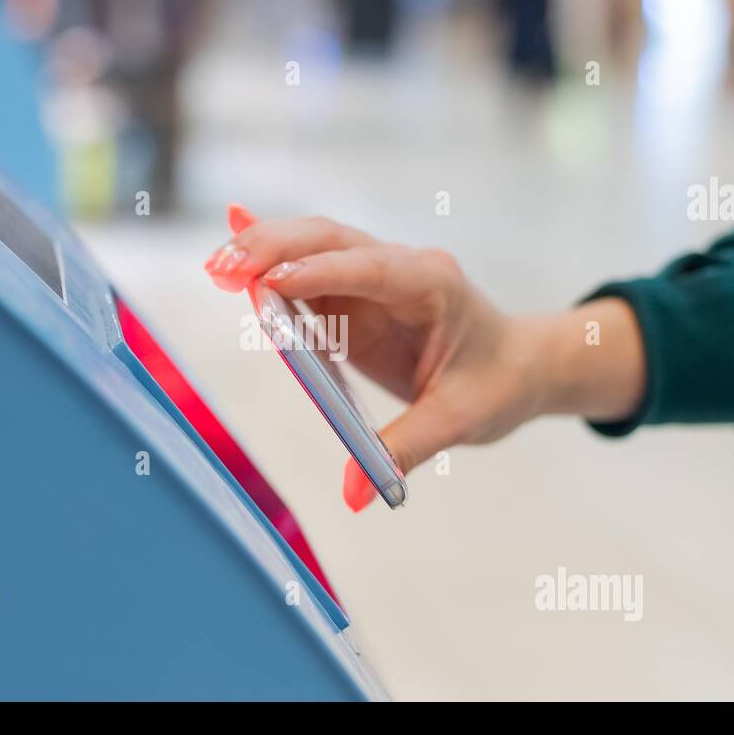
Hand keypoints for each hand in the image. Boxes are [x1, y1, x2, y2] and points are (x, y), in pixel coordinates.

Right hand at [204, 206, 534, 508]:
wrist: (517, 366)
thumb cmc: (496, 385)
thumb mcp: (457, 421)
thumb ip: (403, 449)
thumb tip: (354, 492)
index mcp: (431, 284)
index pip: (369, 270)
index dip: (317, 272)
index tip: (268, 281)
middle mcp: (400, 268)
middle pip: (329, 241)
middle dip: (273, 250)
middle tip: (222, 270)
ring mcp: (375, 277)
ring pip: (312, 247)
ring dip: (263, 253)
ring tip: (216, 269)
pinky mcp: (356, 294)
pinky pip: (309, 272)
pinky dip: (271, 263)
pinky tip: (234, 244)